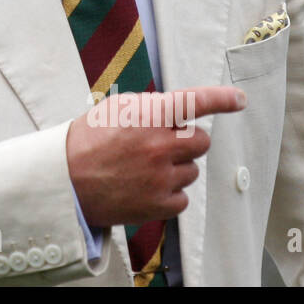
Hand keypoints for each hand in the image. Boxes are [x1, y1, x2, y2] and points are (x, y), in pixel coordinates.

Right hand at [65, 86, 246, 226]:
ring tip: (143, 169)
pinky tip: (144, 188)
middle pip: (200, 140)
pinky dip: (168, 193)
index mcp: (149, 116)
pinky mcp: (161, 204)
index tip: (239, 100)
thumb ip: (150, 108)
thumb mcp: (115, 109)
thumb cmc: (87, 141)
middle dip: (186, 141)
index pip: (195, 102)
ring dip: (175, 168)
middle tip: (160, 145)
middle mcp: (160, 145)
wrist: (65, 181)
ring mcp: (162, 177)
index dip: (222, 99)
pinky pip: (183, 197)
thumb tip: (175, 114)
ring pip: (192, 170)